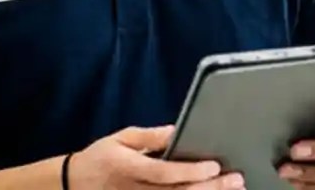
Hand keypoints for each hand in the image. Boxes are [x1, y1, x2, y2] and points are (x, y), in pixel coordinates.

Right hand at [69, 125, 245, 188]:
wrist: (79, 184)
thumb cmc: (103, 157)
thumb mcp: (121, 138)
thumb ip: (148, 136)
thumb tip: (175, 131)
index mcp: (131, 167)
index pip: (164, 172)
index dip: (190, 171)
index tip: (214, 165)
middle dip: (210, 188)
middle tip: (235, 179)